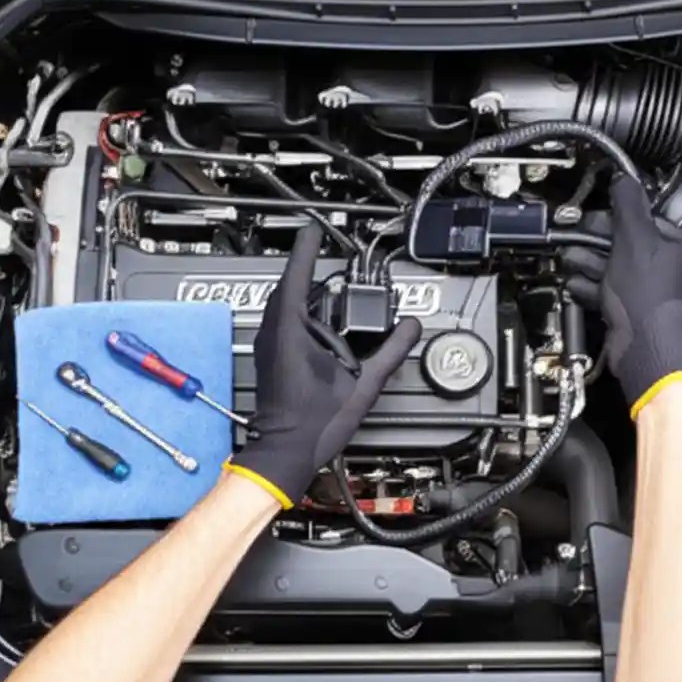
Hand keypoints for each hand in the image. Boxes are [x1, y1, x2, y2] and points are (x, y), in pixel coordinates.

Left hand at [224, 227, 421, 508]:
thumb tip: (411, 329)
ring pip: (286, 304)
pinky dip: (303, 311)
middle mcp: (275, 333)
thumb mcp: (362, 386)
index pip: (296, 275)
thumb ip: (391, 353)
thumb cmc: (313, 425)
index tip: (315, 229)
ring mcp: (270, 345)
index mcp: (291, 331)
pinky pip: (285, 321)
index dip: (306, 249)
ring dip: (307, 292)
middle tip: (328, 252)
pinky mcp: (272, 356)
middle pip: (290, 286)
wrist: (284, 452)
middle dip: (310, 268)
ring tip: (329, 284)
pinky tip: (321, 320)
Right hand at [598, 175, 681, 417]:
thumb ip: (628, 207)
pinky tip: (576, 284)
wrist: (646, 351)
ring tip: (570, 259)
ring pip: (618, 272)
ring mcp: (655, 297)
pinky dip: (594, 289)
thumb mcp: (635, 241)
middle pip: (630, 247)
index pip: (648, 222)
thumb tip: (623, 179)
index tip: (594, 217)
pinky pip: (613, 295)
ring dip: (591, 264)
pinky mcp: (637, 316)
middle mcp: (673, 273)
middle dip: (598, 243)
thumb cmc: (648, 297)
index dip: (617, 218)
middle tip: (575, 239)